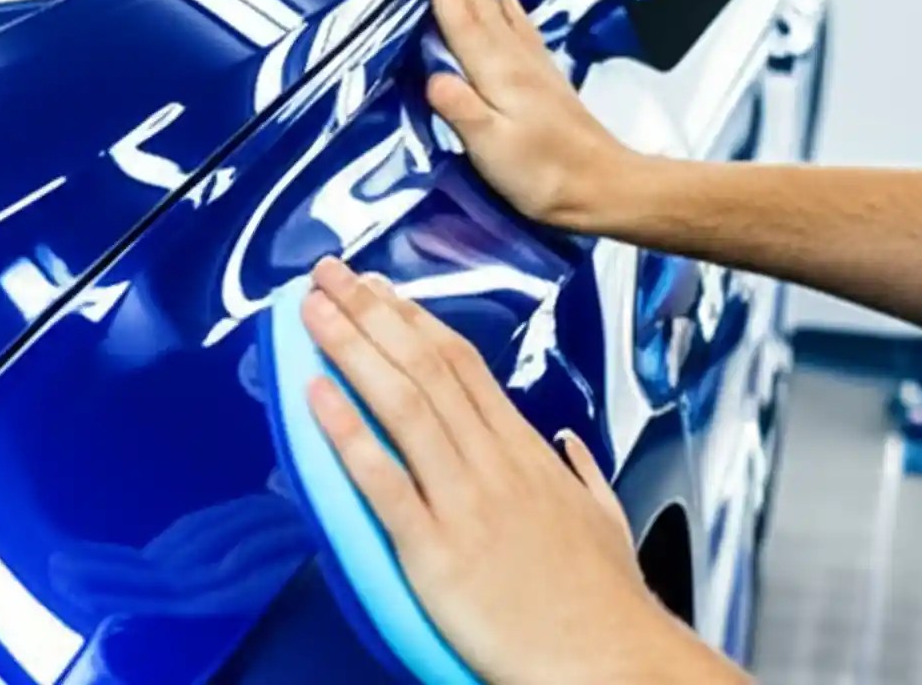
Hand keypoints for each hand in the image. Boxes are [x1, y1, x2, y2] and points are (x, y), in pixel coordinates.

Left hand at [301, 257, 727, 682]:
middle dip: (370, 314)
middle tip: (329, 275)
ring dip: (351, 351)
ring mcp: (463, 502)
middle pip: (423, 368)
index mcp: (523, 452)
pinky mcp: (435, 551)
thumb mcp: (603, 518)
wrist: (608, 660)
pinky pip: (382, 481)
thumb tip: (567, 446)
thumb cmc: (602, 598)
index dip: (411, 320)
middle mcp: (491, 463)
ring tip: (313, 312)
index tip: (379, 290)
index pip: (460, 365)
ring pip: (401, 405)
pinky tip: (316, 397)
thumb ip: (581, 474)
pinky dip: (347, 434)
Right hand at [422, 0, 642, 229]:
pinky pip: (519, 25)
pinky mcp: (545, 78)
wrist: (603, 187)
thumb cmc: (543, 174)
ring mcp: (533, 65)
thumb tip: (432, 75)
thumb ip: (461, 108)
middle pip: (480, 3)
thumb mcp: (492, 148)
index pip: (462, 20)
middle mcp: (516, 59)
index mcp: (497, 73)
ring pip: (498, 9)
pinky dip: (507, 4)